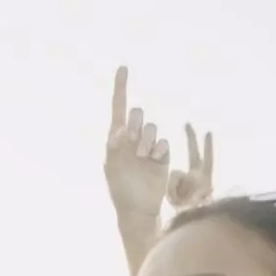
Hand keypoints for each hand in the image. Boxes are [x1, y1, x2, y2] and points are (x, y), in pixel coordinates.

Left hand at [105, 69, 210, 221]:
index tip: (123, 67)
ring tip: (142, 156)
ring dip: (146, 139)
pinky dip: (158, 149)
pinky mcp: (162, 156)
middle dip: (135, 125)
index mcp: (116, 138)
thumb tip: (121, 129)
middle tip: (131, 143)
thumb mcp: (112, 166)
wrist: (138, 208)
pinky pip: (163, 143)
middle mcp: (132, 138)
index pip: (118, 107)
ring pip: (152, 128)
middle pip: (137, 115)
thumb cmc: (120, 188)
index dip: (121, 87)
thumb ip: (114, 146)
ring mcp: (148, 146)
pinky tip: (153, 161)